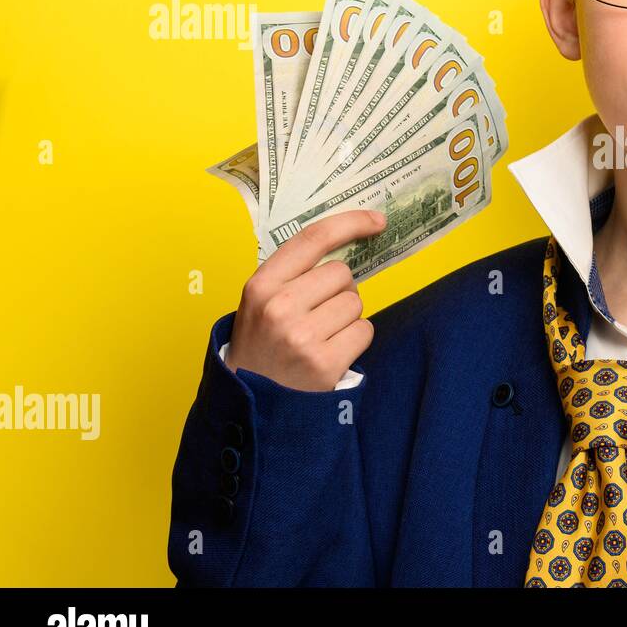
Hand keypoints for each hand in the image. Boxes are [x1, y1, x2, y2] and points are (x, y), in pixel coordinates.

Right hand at [226, 209, 387, 390]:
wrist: (249, 406)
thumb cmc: (262, 348)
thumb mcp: (259, 305)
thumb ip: (292, 275)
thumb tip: (347, 246)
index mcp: (261, 286)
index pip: (313, 238)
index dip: (350, 223)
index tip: (377, 221)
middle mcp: (280, 307)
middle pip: (342, 274)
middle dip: (339, 291)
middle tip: (317, 316)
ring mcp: (302, 337)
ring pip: (356, 303)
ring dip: (347, 318)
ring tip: (320, 338)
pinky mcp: (324, 363)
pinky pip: (364, 331)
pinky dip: (354, 341)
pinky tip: (331, 353)